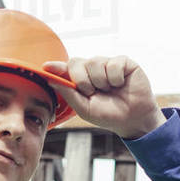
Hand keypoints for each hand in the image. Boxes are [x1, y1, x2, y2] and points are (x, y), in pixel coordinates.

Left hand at [43, 56, 166, 139]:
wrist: (133, 119)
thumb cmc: (108, 114)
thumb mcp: (84, 109)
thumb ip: (69, 94)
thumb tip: (52, 80)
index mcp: (80, 79)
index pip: (64, 69)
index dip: (55, 67)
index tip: (46, 67)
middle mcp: (91, 68)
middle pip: (76, 62)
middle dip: (82, 80)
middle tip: (92, 92)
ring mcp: (106, 63)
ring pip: (94, 62)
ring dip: (101, 81)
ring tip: (110, 90)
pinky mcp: (123, 62)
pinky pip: (112, 64)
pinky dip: (115, 78)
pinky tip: (120, 84)